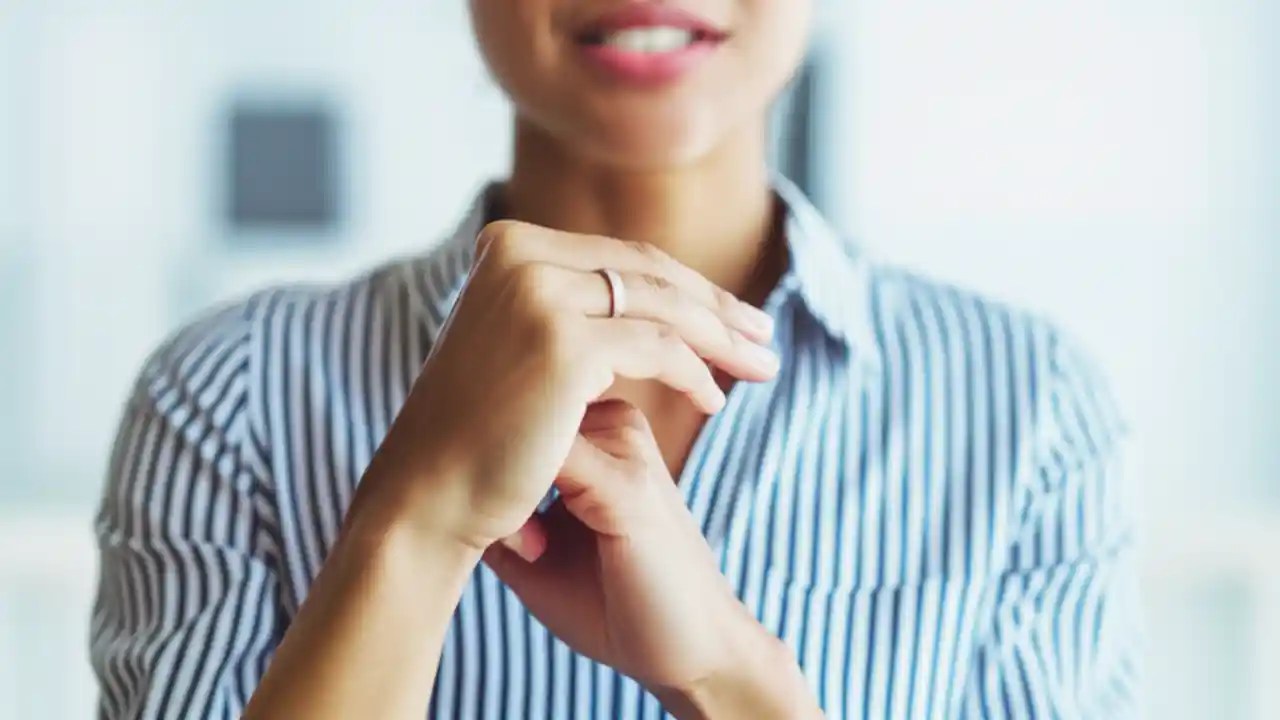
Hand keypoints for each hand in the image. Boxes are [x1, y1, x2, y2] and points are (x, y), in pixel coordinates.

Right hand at [355, 220, 778, 553]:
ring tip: (760, 367)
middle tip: (764, 338)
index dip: (683, 287)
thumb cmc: (475, 437)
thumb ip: (564, 310)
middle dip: (716, 307)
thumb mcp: (514, 348)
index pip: (620, 258)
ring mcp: (538, 292)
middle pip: (649, 273)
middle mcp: (518, 253)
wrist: (426, 497)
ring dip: (721, 338)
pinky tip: (712, 399)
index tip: (730, 317)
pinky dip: (693, 372)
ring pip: (663, 306)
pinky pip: (658, 348)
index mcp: (506, 245)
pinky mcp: (564, 341)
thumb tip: (639, 298)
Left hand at [482, 401, 819, 716]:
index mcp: (600, 429)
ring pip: (525, 426)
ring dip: (497, 485)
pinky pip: (546, 461)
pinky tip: (525, 550)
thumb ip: (498, 504)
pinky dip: (512, 505)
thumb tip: (428, 484)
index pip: (516, 399)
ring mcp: (626, 448)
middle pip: (516, 405)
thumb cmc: (612, 600)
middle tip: (500, 537)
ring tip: (519, 549)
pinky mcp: (630, 486)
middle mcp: (616, 425)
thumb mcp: (537, 548)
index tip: (466, 504)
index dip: (474, 449)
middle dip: (479, 462)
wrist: (686, 650)